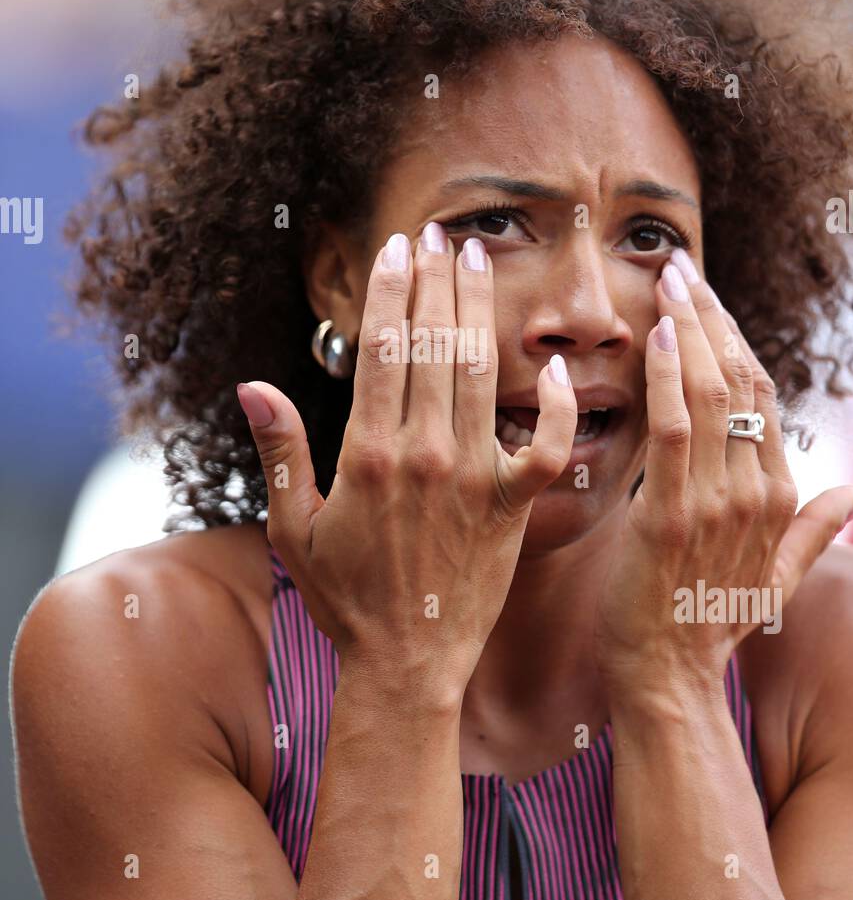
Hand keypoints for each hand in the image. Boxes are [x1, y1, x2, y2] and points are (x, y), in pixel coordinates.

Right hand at [237, 227, 577, 704]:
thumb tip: (252, 385)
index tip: (399, 246)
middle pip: (433, 345)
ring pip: (481, 375)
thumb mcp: (293, 527)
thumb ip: (279, 451)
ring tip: (480, 262)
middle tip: (443, 235)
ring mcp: (474, 479)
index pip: (383, 349)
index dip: (393, 290)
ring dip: (480, 312)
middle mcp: (424, 455)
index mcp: (368, 454)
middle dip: (438, 281)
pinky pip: (546, 448)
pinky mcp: (514, 508)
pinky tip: (551, 373)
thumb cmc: (346, 598)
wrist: (406, 663)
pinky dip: (553, 409)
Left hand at [595, 252, 852, 698]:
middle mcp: (755, 492)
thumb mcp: (773, 578)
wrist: (667, 681)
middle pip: (738, 381)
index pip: (761, 397)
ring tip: (666, 281)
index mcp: (777, 497)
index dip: (733, 339)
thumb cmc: (705, 625)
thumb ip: (811, 531)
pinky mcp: (669, 516)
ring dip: (686, 329)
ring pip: (708, 393)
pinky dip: (665, 377)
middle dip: (708, 317)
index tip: (703, 299)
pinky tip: (653, 335)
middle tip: (679, 269)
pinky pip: (673, 431)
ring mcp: (716, 504)